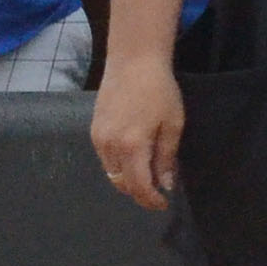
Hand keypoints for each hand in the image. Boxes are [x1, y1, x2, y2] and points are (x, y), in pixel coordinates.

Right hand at [92, 53, 183, 211]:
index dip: (151, 200)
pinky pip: (105, 159)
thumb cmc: (159, 90)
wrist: (133, 61)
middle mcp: (110, 146)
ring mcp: (99, 138)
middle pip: (121, 184)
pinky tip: (133, 158)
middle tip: (157, 191)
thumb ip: (167, 157)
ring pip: (111, 173)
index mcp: (132, 146)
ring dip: (128, 180)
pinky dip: (118, 166)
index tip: (163, 203)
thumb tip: (166, 184)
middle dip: (139, 193)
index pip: (139, 186)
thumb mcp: (172, 124)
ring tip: (146, 175)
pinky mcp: (94, 130)